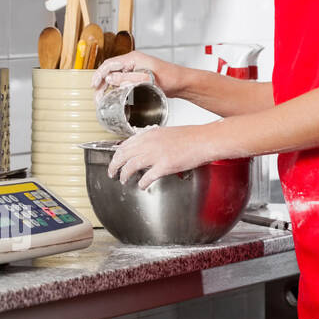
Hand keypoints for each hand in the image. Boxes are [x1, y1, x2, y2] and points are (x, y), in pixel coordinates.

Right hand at [92, 50, 183, 95]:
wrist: (182, 83)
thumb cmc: (169, 78)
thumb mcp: (146, 79)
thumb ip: (127, 79)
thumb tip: (109, 79)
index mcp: (133, 58)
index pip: (110, 64)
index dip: (99, 75)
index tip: (94, 85)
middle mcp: (133, 62)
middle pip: (111, 71)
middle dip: (102, 83)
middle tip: (97, 96)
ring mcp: (136, 69)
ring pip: (116, 76)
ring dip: (108, 86)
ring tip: (102, 98)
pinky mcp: (139, 76)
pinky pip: (123, 80)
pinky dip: (116, 88)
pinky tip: (113, 96)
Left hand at [105, 125, 219, 189]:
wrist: (206, 140)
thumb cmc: (192, 136)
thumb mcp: (168, 132)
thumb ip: (154, 139)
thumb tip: (146, 147)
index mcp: (150, 134)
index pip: (125, 144)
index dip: (117, 154)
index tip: (115, 159)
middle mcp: (149, 143)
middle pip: (122, 156)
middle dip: (114, 166)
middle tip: (112, 172)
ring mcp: (156, 155)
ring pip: (130, 167)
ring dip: (124, 175)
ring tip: (123, 180)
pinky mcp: (164, 166)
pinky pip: (147, 177)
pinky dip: (142, 183)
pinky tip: (142, 185)